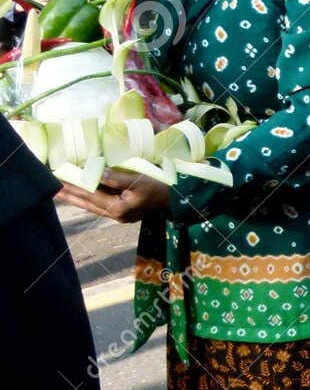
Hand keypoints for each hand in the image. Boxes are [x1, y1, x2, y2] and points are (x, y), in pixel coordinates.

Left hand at [55, 168, 171, 223]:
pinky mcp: (124, 214)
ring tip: (62, 192)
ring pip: (92, 207)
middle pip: (88, 204)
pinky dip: (89, 200)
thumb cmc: (159, 188)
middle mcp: (116, 215)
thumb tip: (98, 173)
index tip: (59, 180)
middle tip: (53, 188)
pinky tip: (83, 196)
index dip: (74, 187)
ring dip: (77, 198)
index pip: (90, 195)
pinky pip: (100, 206)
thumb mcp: (139, 180)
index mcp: (119, 208)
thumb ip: (117, 178)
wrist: (176, 202)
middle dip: (70, 195)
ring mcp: (120, 216)